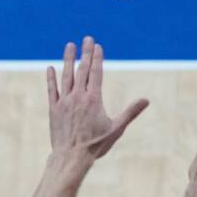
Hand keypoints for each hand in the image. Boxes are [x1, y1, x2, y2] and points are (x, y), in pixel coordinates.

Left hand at [46, 36, 148, 161]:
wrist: (71, 158)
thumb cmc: (95, 145)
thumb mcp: (116, 129)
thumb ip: (131, 112)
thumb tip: (146, 100)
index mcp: (94, 99)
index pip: (96, 73)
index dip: (97, 58)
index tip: (97, 46)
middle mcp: (78, 97)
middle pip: (82, 70)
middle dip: (85, 53)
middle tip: (86, 38)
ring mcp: (64, 102)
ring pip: (66, 76)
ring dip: (68, 59)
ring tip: (69, 45)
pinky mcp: (54, 109)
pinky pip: (52, 90)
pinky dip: (51, 78)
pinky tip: (50, 68)